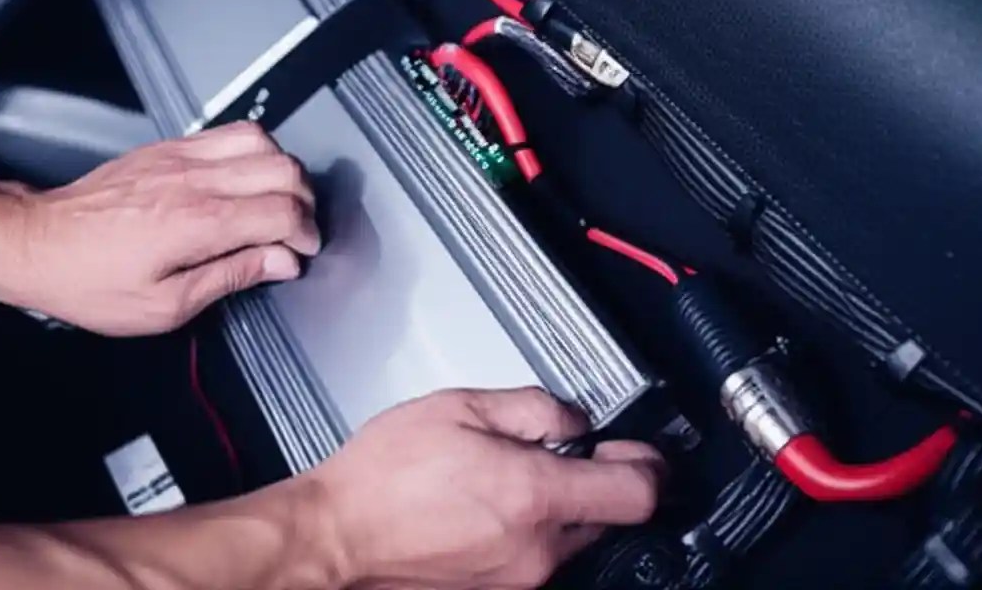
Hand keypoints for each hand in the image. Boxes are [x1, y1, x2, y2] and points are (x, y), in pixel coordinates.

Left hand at [3, 122, 318, 335]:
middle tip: (297, 231)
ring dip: (283, 171)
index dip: (307, 234)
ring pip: (263, 140)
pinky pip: (230, 132)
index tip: (303, 252)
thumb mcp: (166, 306)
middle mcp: (195, 180)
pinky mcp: (168, 148)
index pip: (283, 211)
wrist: (36, 243)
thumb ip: (232, 277)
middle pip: (284, 169)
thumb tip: (283, 262)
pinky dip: (254, 153)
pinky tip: (247, 181)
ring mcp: (181, 156)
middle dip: (305, 202)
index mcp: (198, 223)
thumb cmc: (92, 281)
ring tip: (277, 202)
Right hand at [306, 387, 664, 588]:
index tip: (636, 448)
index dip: (647, 465)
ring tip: (504, 477)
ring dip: (557, 506)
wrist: (333, 538)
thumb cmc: (382, 478)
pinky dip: (528, 530)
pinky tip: (484, 505)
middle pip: (609, 517)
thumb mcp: (460, 408)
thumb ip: (533, 408)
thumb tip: (573, 421)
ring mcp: (517, 579)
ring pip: (571, 538)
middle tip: (558, 450)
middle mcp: (536, 549)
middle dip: (595, 480)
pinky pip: (536, 557)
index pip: (638, 494)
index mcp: (533, 496)